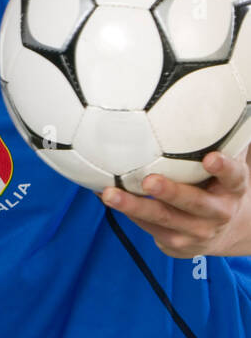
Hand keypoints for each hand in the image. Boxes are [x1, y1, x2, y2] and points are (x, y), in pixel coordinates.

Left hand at [101, 146, 250, 256]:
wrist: (226, 231)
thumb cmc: (218, 182)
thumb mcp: (227, 164)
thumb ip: (217, 136)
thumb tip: (211, 93)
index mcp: (233, 188)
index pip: (234, 176)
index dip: (223, 168)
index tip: (210, 157)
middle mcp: (218, 212)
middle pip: (194, 203)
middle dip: (171, 192)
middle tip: (148, 180)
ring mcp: (197, 232)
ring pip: (162, 219)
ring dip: (134, 207)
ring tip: (108, 194)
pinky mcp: (177, 244)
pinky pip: (148, 227)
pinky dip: (126, 212)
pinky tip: (102, 194)